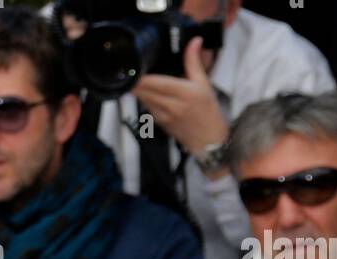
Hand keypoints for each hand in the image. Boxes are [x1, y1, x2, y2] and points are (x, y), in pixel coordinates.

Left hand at [130, 37, 228, 158]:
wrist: (207, 139)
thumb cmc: (208, 111)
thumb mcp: (204, 83)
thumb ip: (194, 62)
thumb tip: (194, 41)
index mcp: (184, 93)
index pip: (158, 84)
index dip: (142, 78)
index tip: (134, 68)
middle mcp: (171, 105)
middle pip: (145, 91)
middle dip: (135, 81)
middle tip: (129, 68)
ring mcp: (162, 115)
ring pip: (143, 99)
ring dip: (137, 89)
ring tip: (133, 76)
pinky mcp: (158, 122)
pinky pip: (146, 107)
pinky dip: (143, 97)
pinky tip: (143, 90)